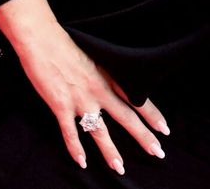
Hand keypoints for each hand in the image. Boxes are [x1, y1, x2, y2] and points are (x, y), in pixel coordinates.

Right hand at [0, 0, 169, 173]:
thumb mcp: (97, 57)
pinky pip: (69, 133)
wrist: (44, 40)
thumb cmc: (69, 46)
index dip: (152, 115)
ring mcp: (80, 99)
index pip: (137, 99)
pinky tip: (82, 163)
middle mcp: (99, 90)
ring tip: (119, 168)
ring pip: (100, 131)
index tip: (165, 129)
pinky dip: (75, 149)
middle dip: (143, 137)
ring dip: (110, 152)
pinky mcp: (60, 105)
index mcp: (110, 77)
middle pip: (126, 118)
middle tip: (158, 152)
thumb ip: (107, 75)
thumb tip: (118, 87)